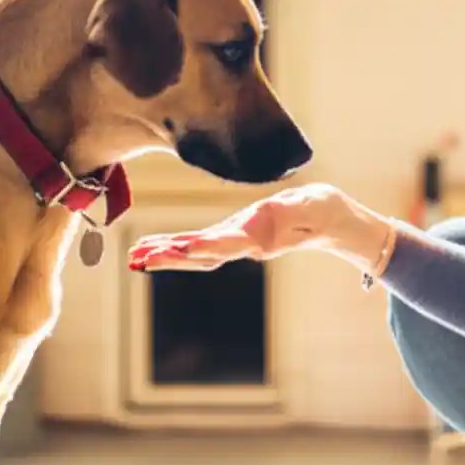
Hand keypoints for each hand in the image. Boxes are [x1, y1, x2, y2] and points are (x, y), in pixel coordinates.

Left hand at [127, 183, 394, 274]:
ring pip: (196, 253)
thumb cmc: (324, 208)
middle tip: (141, 260)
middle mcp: (245, 245)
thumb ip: (298, 210)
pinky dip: (173, 246)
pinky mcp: (233, 236)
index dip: (207, 245)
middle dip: (173, 257)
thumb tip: (277, 214)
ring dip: (165, 255)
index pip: (231, 243)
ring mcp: (237, 243)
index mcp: (263, 236)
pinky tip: (150, 247)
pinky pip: (199, 244)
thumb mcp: (316, 205)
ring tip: (135, 257)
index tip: (183, 247)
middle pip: (204, 255)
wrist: (329, 219)